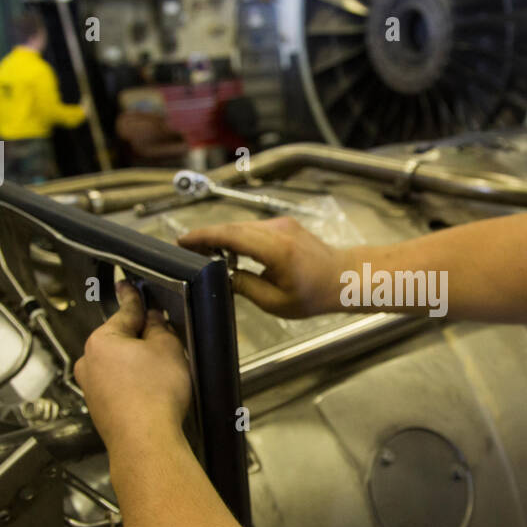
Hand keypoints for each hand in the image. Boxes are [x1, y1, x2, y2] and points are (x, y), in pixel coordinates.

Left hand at [74, 282, 191, 450]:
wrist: (145, 441)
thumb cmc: (154, 396)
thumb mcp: (168, 348)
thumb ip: (159, 327)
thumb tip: (154, 320)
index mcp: (101, 341)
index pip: (124, 312)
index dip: (133, 298)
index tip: (128, 286)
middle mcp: (89, 363)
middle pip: (121, 341)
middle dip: (142, 341)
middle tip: (166, 343)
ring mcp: (92, 389)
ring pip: (120, 366)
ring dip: (140, 366)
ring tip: (165, 376)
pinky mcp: (101, 410)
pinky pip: (120, 389)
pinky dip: (136, 388)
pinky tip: (154, 395)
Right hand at [179, 216, 342, 317]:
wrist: (344, 277)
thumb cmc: (315, 295)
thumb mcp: (276, 302)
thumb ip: (245, 287)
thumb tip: (223, 275)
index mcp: (276, 249)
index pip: (231, 235)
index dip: (203, 237)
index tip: (183, 242)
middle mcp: (278, 230)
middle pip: (232, 227)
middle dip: (207, 237)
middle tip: (186, 251)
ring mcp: (282, 224)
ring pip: (241, 226)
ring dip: (221, 237)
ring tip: (203, 254)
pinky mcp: (284, 224)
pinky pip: (253, 228)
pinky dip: (237, 237)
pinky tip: (229, 252)